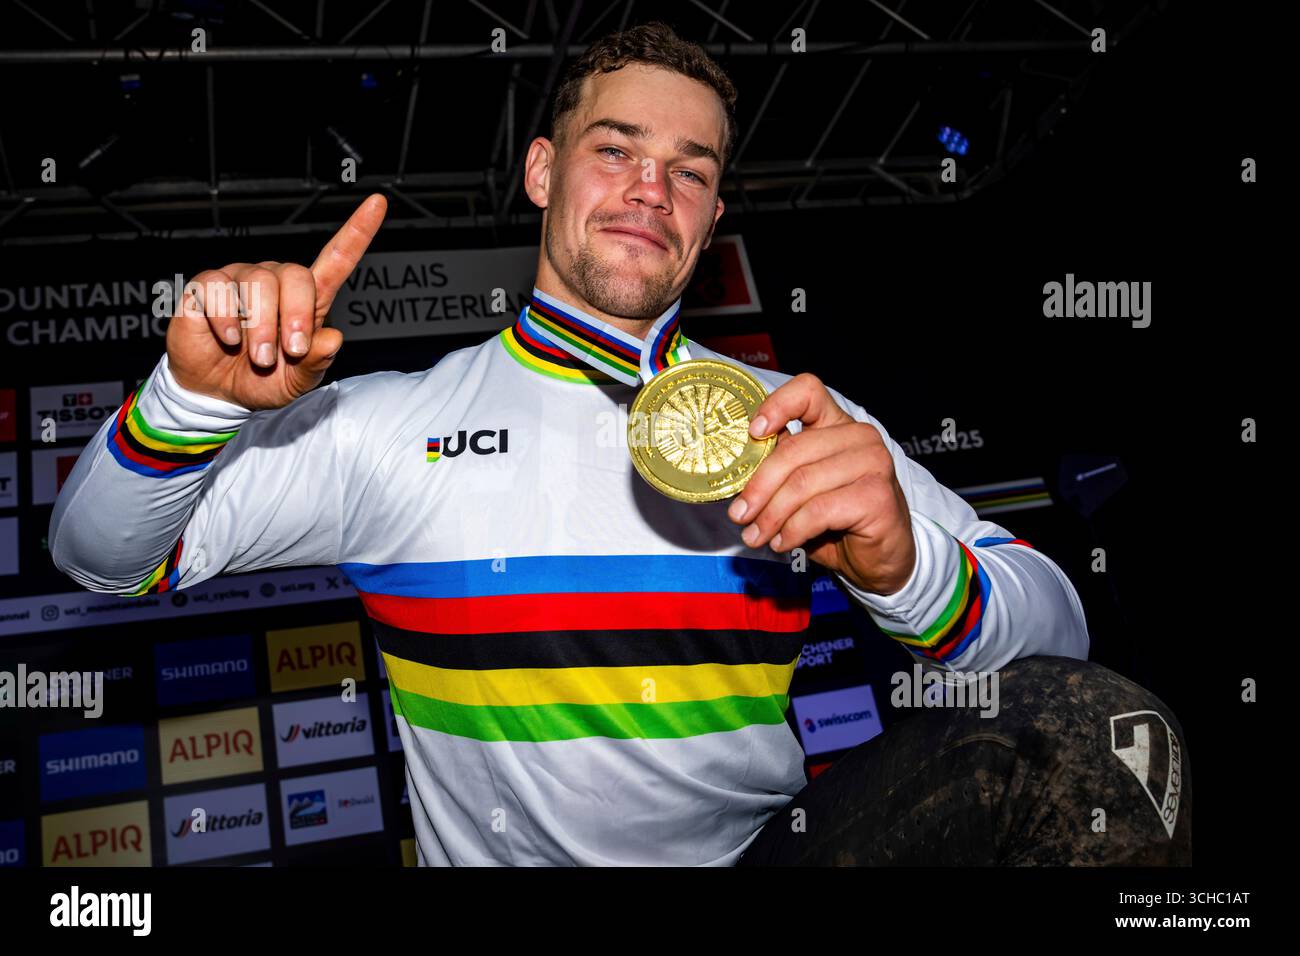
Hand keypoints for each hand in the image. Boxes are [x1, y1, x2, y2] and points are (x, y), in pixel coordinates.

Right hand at [165, 193, 387, 409]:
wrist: (217, 392)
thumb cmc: (263, 380)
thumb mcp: (297, 381)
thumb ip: (316, 363)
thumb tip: (334, 338)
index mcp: (308, 299)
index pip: (336, 258)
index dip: (357, 231)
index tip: (377, 203)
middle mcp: (276, 280)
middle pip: (295, 274)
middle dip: (295, 317)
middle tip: (291, 350)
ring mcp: (240, 279)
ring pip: (256, 282)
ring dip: (260, 326)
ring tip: (258, 356)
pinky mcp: (205, 285)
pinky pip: (217, 289)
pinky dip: (226, 320)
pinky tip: (228, 339)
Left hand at [726, 373, 916, 595]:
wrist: (879, 559)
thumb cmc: (836, 522)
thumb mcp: (801, 490)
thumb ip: (778, 471)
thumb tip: (736, 472)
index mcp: (837, 424)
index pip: (808, 392)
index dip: (777, 405)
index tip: (753, 432)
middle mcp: (859, 437)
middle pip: (794, 449)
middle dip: (758, 486)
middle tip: (739, 515)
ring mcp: (873, 463)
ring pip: (803, 483)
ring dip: (771, 516)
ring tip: (756, 536)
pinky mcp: (877, 496)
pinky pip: (819, 510)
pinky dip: (793, 530)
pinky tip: (783, 542)